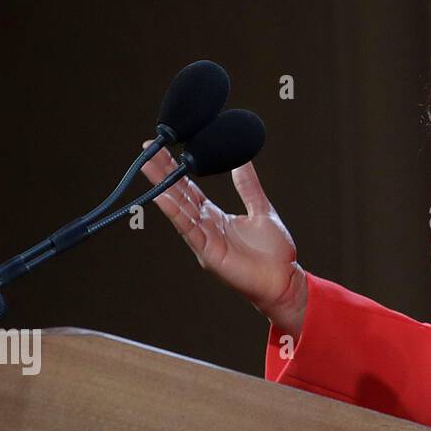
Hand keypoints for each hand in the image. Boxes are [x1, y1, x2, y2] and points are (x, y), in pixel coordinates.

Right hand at [140, 142, 306, 335]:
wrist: (285, 280)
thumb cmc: (274, 253)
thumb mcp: (261, 209)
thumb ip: (248, 186)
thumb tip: (242, 160)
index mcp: (215, 217)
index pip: (189, 189)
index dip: (175, 170)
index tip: (161, 150)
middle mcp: (205, 226)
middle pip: (179, 195)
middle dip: (161, 173)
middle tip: (145, 150)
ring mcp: (204, 240)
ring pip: (179, 209)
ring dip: (162, 187)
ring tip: (147, 166)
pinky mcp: (208, 253)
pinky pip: (189, 229)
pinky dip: (176, 213)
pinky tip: (163, 196)